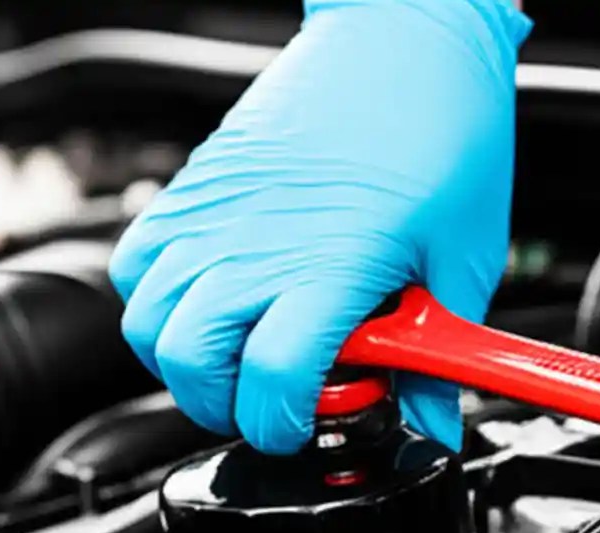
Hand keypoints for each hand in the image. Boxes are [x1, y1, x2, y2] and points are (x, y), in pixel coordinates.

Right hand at [109, 0, 531, 452]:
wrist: (405, 34)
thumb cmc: (443, 128)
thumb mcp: (463, 257)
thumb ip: (439, 356)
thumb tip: (434, 420)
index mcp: (328, 268)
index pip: (271, 385)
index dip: (285, 426)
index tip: (308, 421)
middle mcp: (255, 244)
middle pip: (190, 366)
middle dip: (226, 407)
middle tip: (271, 398)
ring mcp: (213, 214)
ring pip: (147, 324)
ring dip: (185, 361)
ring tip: (238, 355)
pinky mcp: (194, 187)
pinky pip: (135, 264)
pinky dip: (155, 301)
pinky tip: (207, 300)